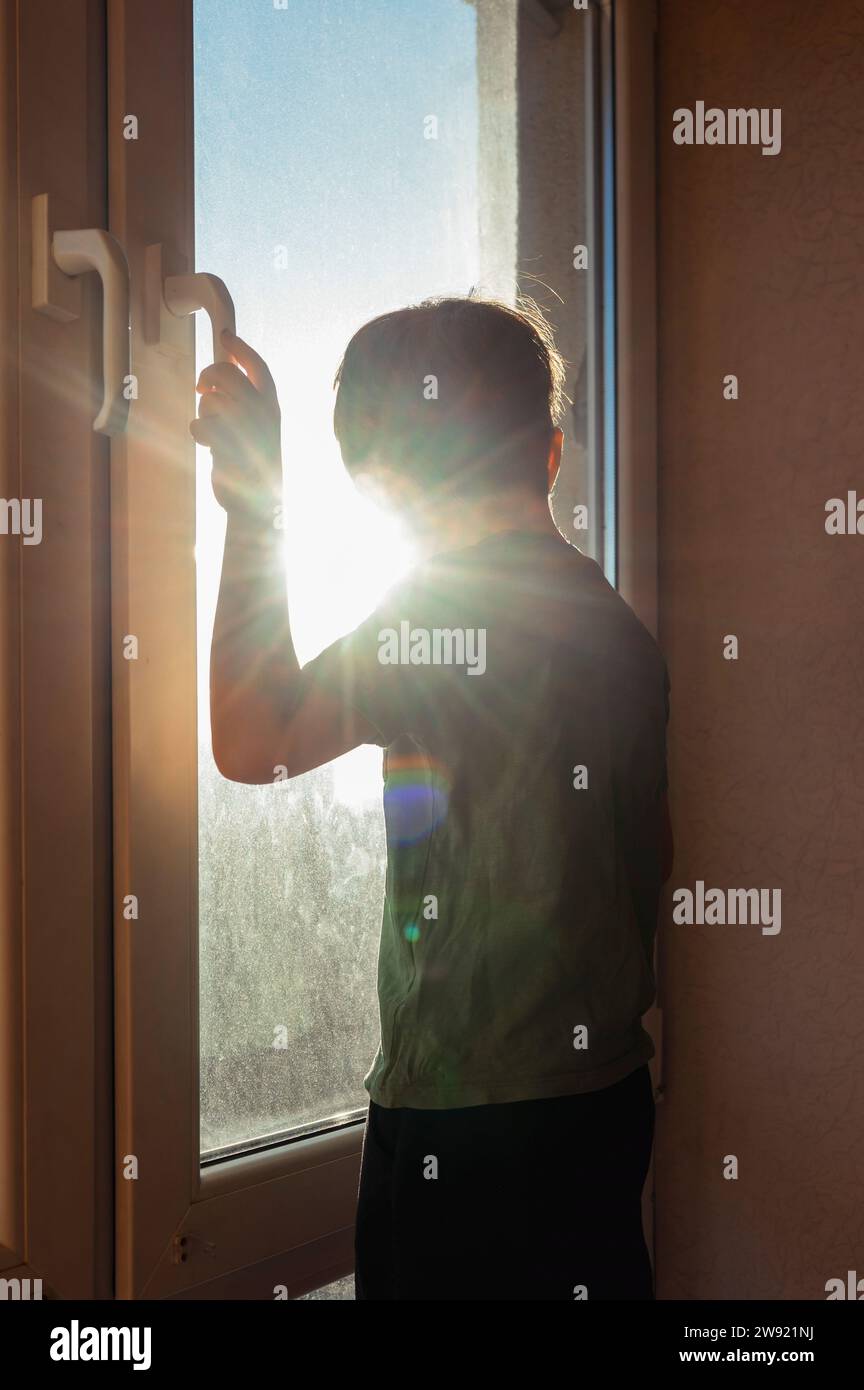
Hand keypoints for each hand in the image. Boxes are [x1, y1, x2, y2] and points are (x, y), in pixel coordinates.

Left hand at [191, 330, 281, 518]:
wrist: (257, 504)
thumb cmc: (253, 463)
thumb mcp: (259, 428)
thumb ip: (246, 402)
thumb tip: (224, 371)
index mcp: (272, 407)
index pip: (258, 368)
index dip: (240, 349)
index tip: (225, 335)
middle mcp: (263, 414)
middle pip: (226, 374)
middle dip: (207, 377)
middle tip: (201, 389)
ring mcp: (246, 430)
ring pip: (210, 401)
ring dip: (203, 413)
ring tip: (212, 431)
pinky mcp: (229, 446)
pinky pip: (200, 425)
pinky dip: (198, 434)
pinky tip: (209, 447)